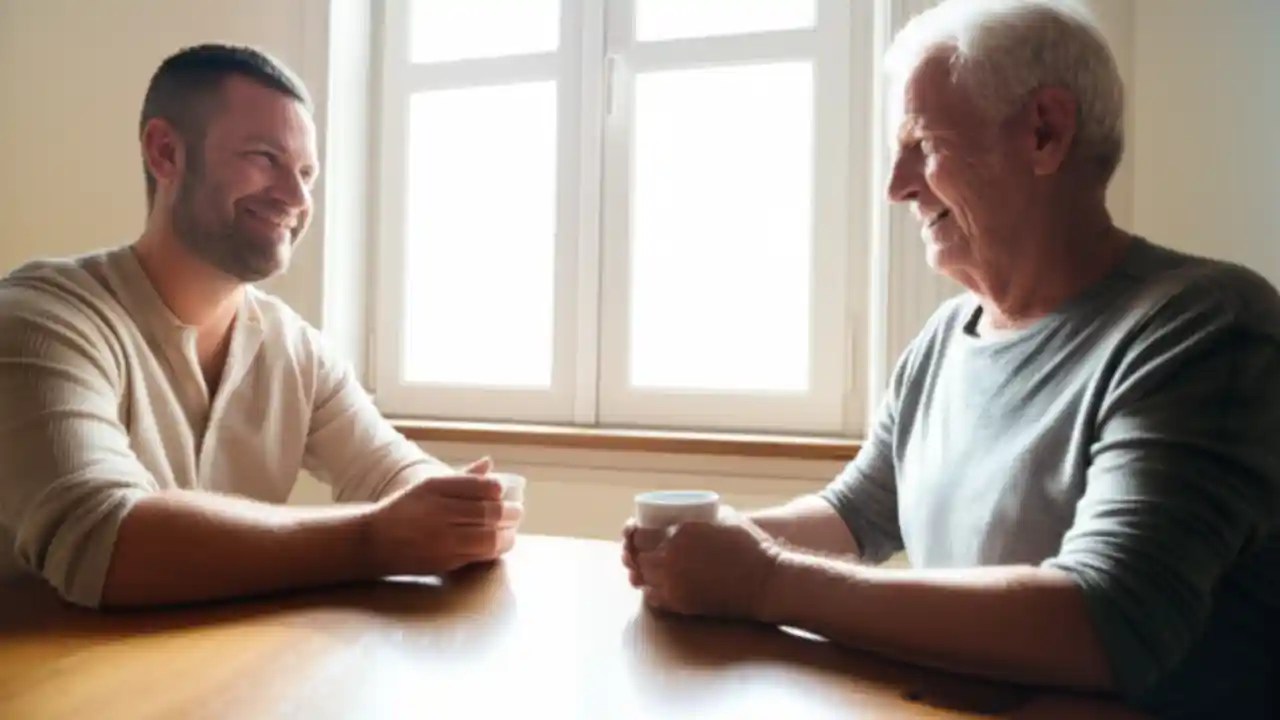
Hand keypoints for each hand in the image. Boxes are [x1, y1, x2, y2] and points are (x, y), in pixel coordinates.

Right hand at [365, 458, 523, 575]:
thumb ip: (462, 478)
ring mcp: (442, 538)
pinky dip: (495, 549)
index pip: (481, 486)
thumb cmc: (404, 510)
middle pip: (489, 511)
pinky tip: (500, 544)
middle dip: (510, 512)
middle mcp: (440, 511)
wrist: (372, 541)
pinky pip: (479, 554)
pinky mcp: (444, 560)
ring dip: (507, 533)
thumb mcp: (428, 487)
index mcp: (436, 488)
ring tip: (511, 530)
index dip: (497, 489)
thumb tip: (489, 464)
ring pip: (489, 536)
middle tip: (517, 512)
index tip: (502, 492)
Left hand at [631, 509, 782, 620]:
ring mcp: (675, 584)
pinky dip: (652, 590)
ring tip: (648, 568)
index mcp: (680, 533)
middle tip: (642, 551)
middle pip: (638, 557)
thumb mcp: (724, 517)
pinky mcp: (682, 604)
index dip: (634, 534)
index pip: (640, 534)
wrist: (765, 582)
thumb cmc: (750, 545)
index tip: (638, 532)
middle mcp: (671, 558)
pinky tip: (657, 585)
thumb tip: (686, 511)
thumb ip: (700, 515)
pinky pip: (653, 598)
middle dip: (637, 553)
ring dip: (643, 572)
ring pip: (643, 578)